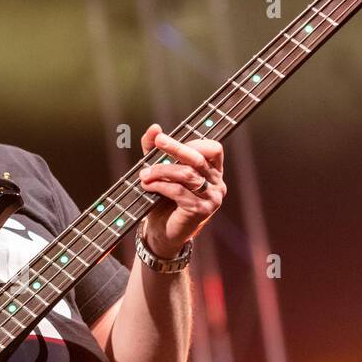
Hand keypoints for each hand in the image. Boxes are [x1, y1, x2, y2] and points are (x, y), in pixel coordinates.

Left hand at [136, 123, 226, 254]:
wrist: (163, 233)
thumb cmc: (164, 200)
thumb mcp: (160, 172)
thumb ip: (156, 151)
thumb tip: (154, 128)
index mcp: (213, 172)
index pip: (213, 149)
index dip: (192, 142)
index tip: (166, 140)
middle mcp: (218, 184)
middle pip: (198, 159)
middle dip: (175, 148)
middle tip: (157, 143)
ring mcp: (213, 198)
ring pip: (187, 175)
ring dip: (162, 170)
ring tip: (144, 174)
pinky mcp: (201, 211)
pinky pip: (179, 192)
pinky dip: (160, 186)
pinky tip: (147, 186)